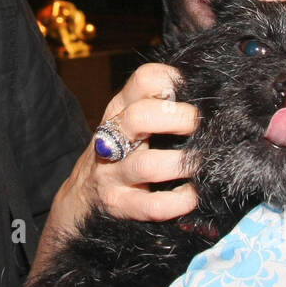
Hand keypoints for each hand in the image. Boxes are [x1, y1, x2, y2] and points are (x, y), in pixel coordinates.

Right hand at [35, 64, 199, 275]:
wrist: (79, 199)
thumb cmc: (118, 155)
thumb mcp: (128, 124)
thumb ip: (157, 107)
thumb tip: (207, 96)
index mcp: (119, 109)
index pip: (144, 80)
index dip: (173, 81)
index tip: (193, 94)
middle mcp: (112, 138)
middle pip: (140, 117)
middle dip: (178, 119)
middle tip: (200, 127)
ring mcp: (112, 173)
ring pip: (146, 165)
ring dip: (181, 164)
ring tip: (202, 164)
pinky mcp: (119, 205)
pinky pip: (151, 206)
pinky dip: (178, 201)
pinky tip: (192, 196)